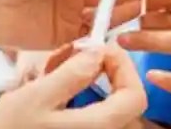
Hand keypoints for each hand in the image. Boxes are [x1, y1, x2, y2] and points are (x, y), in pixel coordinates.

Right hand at [0, 45, 147, 128]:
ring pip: (100, 109)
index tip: (99, 49)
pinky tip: (44, 87)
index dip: (124, 67)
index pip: (136, 96)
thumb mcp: (34, 98)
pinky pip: (82, 119)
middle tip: (74, 55)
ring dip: (84, 85)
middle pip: (121, 103)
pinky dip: (71, 100)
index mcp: (98, 128)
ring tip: (52, 69)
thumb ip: (71, 75)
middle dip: (102, 73)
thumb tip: (98, 54)